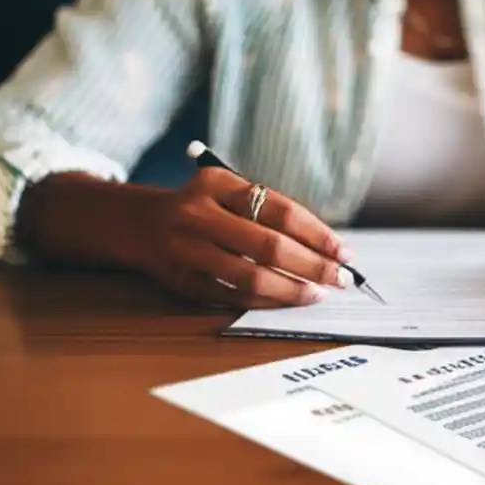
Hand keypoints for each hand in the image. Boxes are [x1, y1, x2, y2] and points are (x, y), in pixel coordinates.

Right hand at [135, 168, 350, 308]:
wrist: (142, 224)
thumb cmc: (205, 207)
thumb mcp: (230, 192)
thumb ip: (271, 211)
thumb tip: (329, 247)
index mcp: (218, 183)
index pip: (281, 210)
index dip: (318, 234)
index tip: (343, 251)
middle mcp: (198, 213)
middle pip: (268, 246)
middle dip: (312, 265)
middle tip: (340, 278)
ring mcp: (186, 249)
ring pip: (251, 277)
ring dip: (291, 289)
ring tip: (317, 293)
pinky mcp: (182, 280)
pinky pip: (233, 296)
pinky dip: (266, 302)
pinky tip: (287, 300)